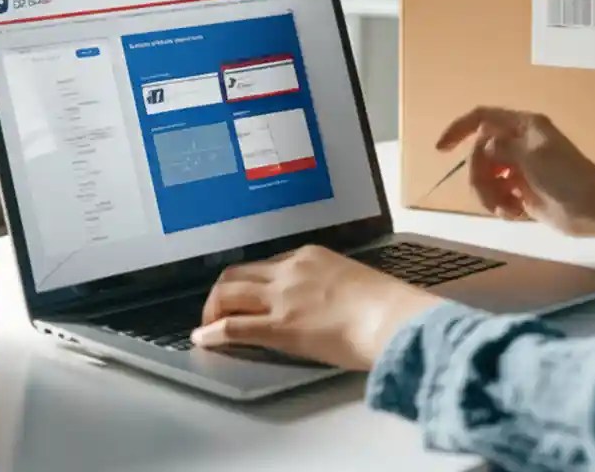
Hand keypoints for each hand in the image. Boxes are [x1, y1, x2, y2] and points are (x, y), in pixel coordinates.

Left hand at [191, 245, 440, 369]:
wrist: (391, 318)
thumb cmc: (386, 305)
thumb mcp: (353, 280)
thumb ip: (331, 286)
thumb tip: (325, 305)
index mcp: (311, 255)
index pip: (267, 264)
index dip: (252, 281)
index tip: (249, 295)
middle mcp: (290, 269)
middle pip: (238, 272)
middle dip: (222, 291)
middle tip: (218, 310)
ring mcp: (282, 296)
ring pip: (229, 293)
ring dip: (212, 309)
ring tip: (207, 324)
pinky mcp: (278, 326)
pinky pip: (233, 326)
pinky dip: (213, 332)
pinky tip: (203, 339)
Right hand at [437, 106, 594, 243]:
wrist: (593, 208)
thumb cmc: (567, 177)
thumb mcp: (532, 155)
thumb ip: (502, 146)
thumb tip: (485, 144)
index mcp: (523, 127)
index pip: (482, 118)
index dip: (458, 130)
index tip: (440, 150)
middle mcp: (518, 143)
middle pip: (479, 154)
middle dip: (479, 178)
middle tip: (492, 198)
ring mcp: (520, 168)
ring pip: (485, 177)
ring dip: (489, 195)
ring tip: (507, 209)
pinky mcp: (522, 191)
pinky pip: (497, 194)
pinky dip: (500, 205)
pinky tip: (515, 213)